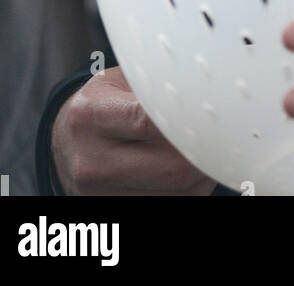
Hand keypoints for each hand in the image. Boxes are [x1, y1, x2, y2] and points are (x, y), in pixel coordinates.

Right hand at [51, 65, 215, 195]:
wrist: (68, 145)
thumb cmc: (101, 105)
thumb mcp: (116, 82)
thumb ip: (154, 83)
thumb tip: (204, 82)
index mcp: (90, 115)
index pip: (148, 120)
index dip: (187, 116)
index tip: (213, 108)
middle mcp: (91, 160)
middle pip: (169, 166)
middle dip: (204, 148)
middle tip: (226, 130)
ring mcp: (102, 194)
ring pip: (176, 192)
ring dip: (202, 172)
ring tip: (210, 146)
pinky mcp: (117, 212)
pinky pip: (171, 204)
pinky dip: (191, 188)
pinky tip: (194, 167)